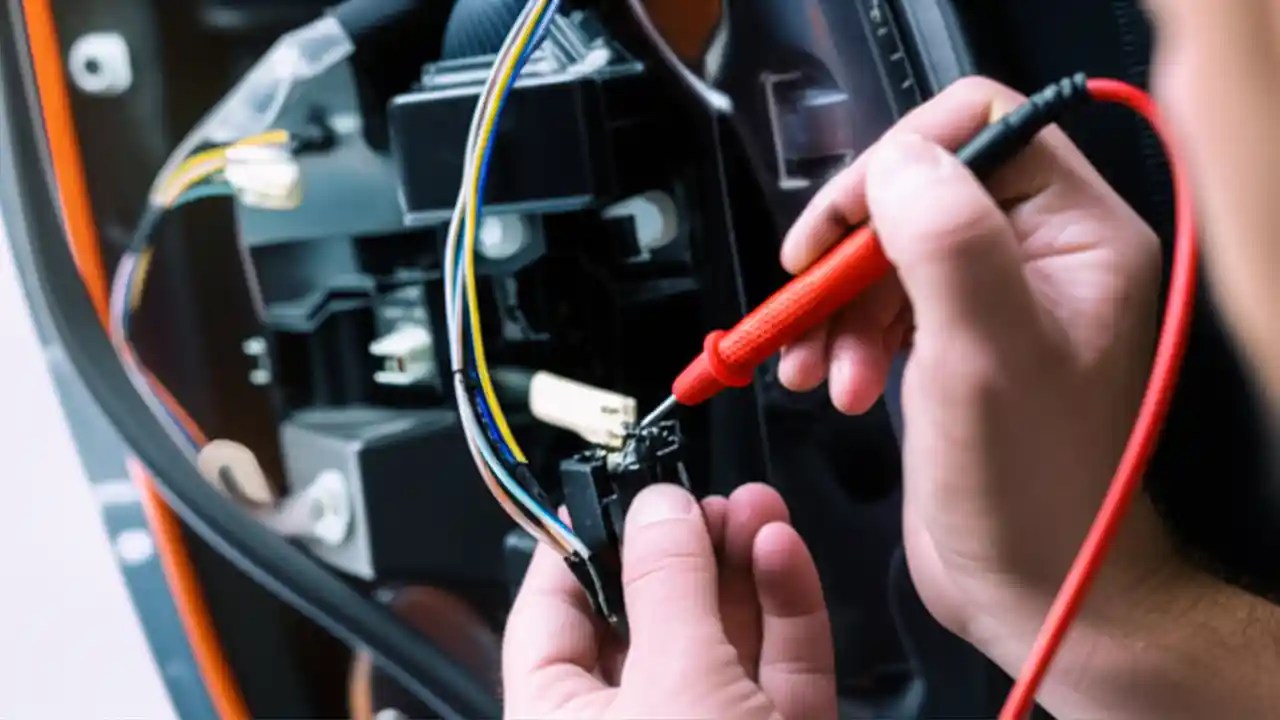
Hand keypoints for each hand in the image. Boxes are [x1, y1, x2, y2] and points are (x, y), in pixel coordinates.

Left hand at [502, 483, 835, 718]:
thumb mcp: (675, 683)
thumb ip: (668, 585)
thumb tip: (658, 506)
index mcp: (561, 718)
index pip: (551, 616)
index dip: (581, 546)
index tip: (613, 489)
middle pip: (649, 618)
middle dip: (683, 546)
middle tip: (703, 493)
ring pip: (722, 635)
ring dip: (741, 562)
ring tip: (754, 502)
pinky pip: (778, 665)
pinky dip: (785, 607)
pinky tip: (780, 548)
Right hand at [778, 78, 1177, 698]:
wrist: (1033, 587)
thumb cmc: (1034, 490)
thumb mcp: (985, 353)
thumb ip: (947, 241)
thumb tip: (895, 162)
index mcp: (1076, 233)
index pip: (977, 127)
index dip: (895, 164)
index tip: (838, 230)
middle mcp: (1038, 254)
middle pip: (913, 190)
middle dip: (848, 253)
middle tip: (805, 301)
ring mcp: (990, 298)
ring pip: (882, 250)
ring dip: (833, 307)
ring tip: (816, 371)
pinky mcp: (950, 340)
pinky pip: (875, 302)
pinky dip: (837, 339)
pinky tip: (830, 384)